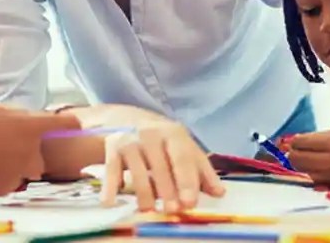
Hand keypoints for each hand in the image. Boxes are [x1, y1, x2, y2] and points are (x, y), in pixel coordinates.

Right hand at [0, 106, 79, 195]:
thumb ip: (23, 117)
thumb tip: (39, 122)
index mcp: (28, 126)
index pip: (66, 124)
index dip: (72, 124)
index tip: (75, 126)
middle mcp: (29, 151)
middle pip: (42, 154)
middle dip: (31, 151)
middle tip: (6, 144)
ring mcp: (18, 173)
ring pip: (27, 170)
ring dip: (16, 165)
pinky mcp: (5, 189)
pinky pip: (11, 183)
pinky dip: (2, 177)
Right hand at [101, 122, 224, 211]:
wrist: (127, 119)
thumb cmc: (163, 141)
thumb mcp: (184, 148)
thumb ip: (201, 171)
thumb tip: (220, 193)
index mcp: (174, 134)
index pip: (182, 158)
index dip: (187, 181)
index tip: (190, 202)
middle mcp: (151, 134)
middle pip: (160, 165)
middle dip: (167, 189)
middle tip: (172, 209)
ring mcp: (130, 140)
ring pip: (137, 170)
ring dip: (143, 192)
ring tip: (149, 210)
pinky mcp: (112, 148)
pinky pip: (111, 169)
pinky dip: (110, 186)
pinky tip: (110, 201)